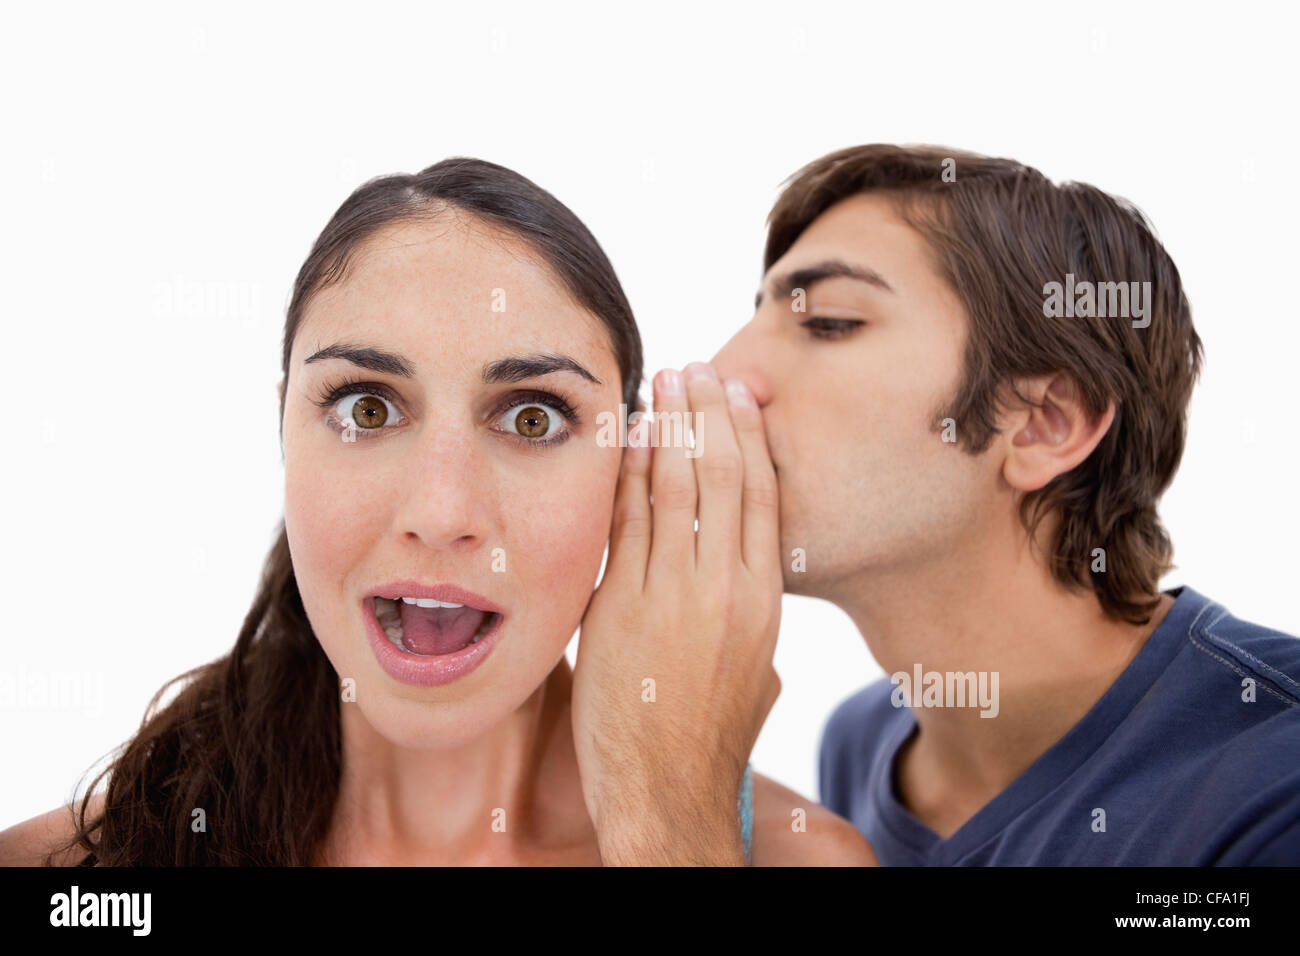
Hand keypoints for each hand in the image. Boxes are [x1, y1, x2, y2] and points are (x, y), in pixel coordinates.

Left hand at [572, 362, 782, 864]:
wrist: (670, 791)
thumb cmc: (711, 738)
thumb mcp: (755, 671)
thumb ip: (749, 618)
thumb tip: (745, 584)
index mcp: (765, 600)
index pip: (761, 496)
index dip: (746, 438)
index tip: (734, 397)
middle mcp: (727, 588)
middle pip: (723, 477)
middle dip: (707, 415)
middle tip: (694, 370)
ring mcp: (675, 595)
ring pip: (677, 488)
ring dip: (667, 428)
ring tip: (662, 385)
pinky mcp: (625, 607)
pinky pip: (628, 521)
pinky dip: (629, 473)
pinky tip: (626, 439)